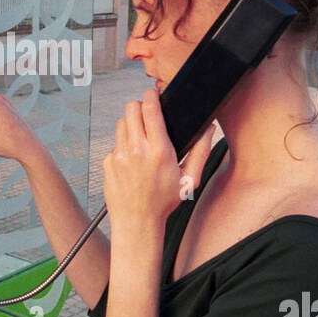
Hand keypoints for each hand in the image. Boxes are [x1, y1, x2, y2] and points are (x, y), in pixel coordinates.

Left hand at [103, 89, 215, 230]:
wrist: (137, 223)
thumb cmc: (164, 203)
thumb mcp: (189, 179)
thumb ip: (201, 151)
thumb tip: (210, 129)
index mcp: (159, 151)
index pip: (150, 109)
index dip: (151, 96)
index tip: (154, 94)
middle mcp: (136, 150)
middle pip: (131, 108)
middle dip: (140, 107)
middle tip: (147, 115)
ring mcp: (119, 155)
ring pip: (121, 123)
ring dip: (130, 125)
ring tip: (140, 138)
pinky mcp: (108, 162)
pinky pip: (115, 143)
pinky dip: (123, 145)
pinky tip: (132, 160)